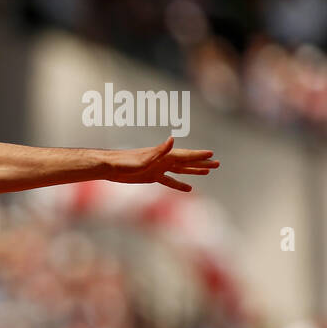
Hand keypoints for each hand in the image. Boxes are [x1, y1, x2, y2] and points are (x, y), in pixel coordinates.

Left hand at [104, 137, 218, 191]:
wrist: (109, 167)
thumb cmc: (125, 162)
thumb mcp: (144, 158)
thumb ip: (159, 151)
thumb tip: (172, 139)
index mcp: (163, 155)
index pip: (185, 155)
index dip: (199, 155)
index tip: (212, 154)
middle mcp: (163, 160)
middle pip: (187, 162)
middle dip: (202, 163)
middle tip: (217, 163)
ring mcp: (158, 168)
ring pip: (181, 170)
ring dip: (194, 171)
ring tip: (208, 172)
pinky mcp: (151, 177)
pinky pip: (169, 181)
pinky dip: (179, 184)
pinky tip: (188, 188)